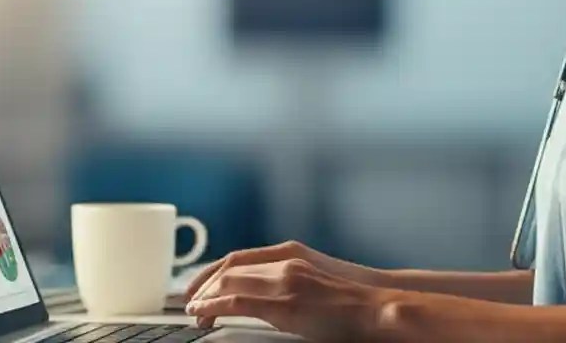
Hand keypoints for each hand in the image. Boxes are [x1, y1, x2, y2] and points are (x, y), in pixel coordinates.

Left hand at [185, 258, 390, 341]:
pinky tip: (206, 314)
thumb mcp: (315, 276)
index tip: (198, 284)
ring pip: (228, 282)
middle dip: (202, 284)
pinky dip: (215, 306)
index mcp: (291, 252)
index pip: (238, 257)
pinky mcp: (283, 305)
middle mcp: (284, 262)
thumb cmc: (350, 295)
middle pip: (228, 268)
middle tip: (189, 301)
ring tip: (194, 312)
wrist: (376, 304)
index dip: (212, 270)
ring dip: (205, 297)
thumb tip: (266, 288)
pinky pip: (238, 301)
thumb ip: (289, 276)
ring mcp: (283, 282)